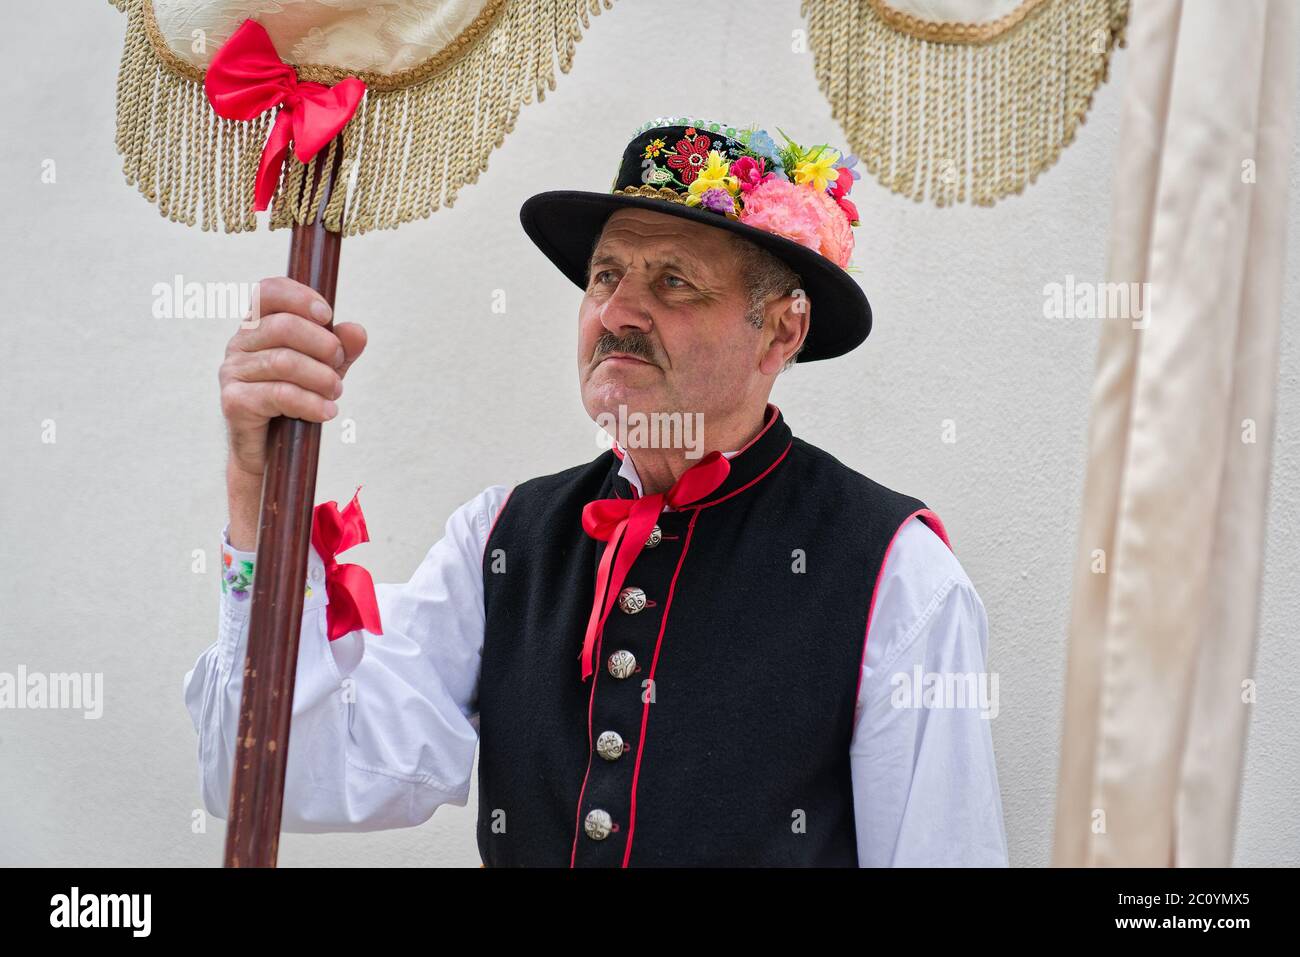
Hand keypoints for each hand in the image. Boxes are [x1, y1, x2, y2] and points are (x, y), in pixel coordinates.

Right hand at [219, 276, 366, 478]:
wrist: (271, 451)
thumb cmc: (297, 399)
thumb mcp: (326, 368)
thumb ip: (341, 348)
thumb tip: (356, 331)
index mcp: (257, 326)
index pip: (268, 291)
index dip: (300, 296)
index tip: (328, 315)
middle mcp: (239, 344)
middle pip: (283, 326)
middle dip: (323, 345)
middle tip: (338, 365)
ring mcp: (232, 372)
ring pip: (284, 362)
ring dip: (321, 377)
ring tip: (336, 392)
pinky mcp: (234, 401)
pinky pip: (279, 394)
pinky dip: (311, 403)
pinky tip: (327, 411)